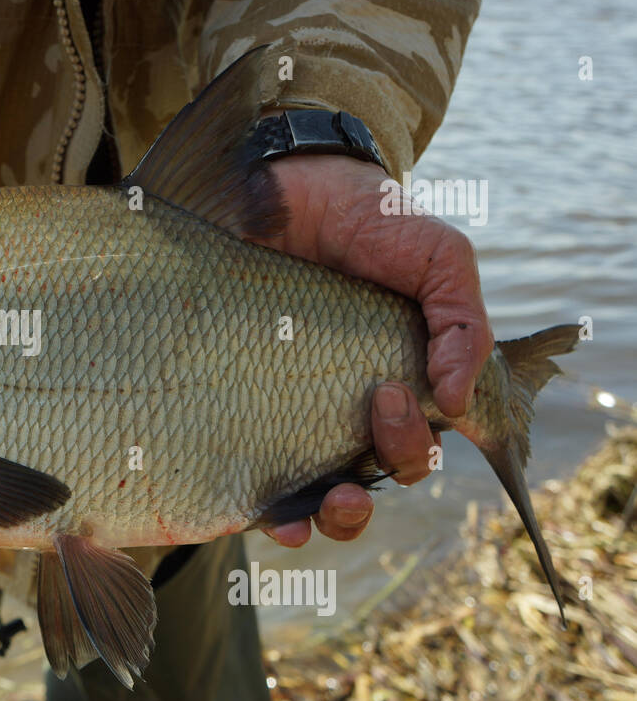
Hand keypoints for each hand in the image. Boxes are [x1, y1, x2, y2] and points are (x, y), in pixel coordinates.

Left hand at [259, 154, 494, 547]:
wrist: (285, 184)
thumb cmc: (369, 222)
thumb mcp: (439, 258)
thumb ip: (463, 324)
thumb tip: (460, 404)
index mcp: (395, 385)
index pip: (410, 449)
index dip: (411, 452)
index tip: (393, 403)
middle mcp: (341, 407)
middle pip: (363, 480)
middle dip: (372, 484)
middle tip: (370, 423)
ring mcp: (287, 408)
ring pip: (310, 493)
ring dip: (324, 516)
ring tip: (323, 505)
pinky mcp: (237, 402)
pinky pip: (250, 472)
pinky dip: (263, 504)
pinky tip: (263, 511)